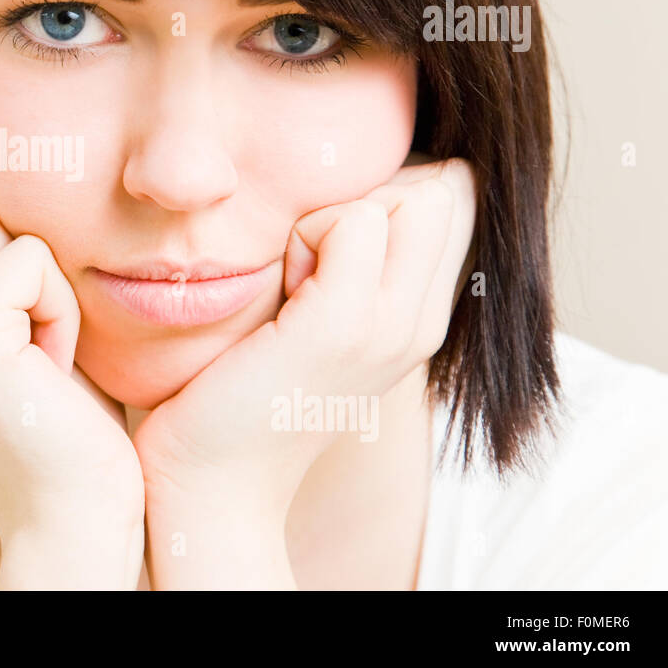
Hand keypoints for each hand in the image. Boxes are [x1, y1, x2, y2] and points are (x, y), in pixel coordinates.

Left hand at [131, 153, 477, 584]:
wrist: (215, 479)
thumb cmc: (242, 386)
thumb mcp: (314, 317)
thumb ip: (350, 262)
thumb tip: (358, 188)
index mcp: (418, 319)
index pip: (451, 200)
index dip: (385, 198)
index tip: (325, 257)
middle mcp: (420, 324)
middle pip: (440, 190)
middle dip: (364, 200)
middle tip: (305, 268)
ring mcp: (389, 327)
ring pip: (404, 197)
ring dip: (329, 219)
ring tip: (290, 285)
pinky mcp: (342, 326)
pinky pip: (354, 220)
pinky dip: (304, 236)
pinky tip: (278, 293)